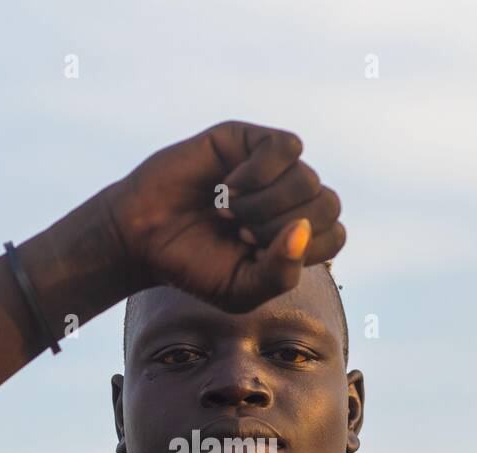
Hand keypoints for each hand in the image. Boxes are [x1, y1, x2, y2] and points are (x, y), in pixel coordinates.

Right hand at [98, 120, 345, 312]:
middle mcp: (288, 198)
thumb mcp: (242, 290)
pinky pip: (287, 147)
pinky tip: (229, 186)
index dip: (300, 250)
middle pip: (327, 205)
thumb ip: (281, 271)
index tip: (256, 255)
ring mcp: (271, 167)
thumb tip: (303, 229)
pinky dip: (260, 172)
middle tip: (241, 234)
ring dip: (265, 204)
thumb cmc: (194, 266)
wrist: (142, 238)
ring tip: (227, 212)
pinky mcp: (248, 139)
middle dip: (281, 227)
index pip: (333, 235)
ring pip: (307, 178)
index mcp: (294, 235)